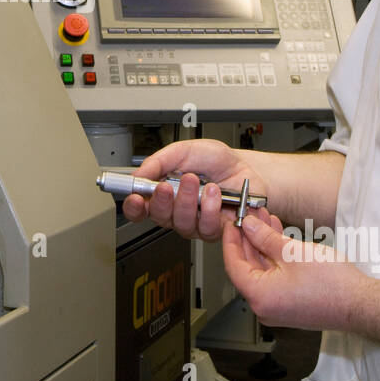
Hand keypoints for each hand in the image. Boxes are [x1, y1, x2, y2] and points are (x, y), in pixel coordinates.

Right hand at [124, 139, 262, 241]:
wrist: (245, 167)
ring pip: (180, 223)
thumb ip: (158, 161)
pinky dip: (209, 209)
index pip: (140, 207)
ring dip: (187, 202)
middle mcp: (176, 210)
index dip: (134, 206)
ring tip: (196, 181)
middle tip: (166, 186)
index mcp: (164, 192)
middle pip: (158, 217)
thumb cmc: (215, 160)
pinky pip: (205, 227)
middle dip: (161, 202)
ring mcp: (194, 222)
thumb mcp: (183, 151)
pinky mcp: (214, 230)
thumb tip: (138, 174)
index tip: (135, 198)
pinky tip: (214, 194)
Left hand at [221, 208, 366, 330]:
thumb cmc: (331, 284)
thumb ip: (265, 237)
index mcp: (259, 296)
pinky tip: (279, 237)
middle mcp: (264, 306)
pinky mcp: (290, 303)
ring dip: (263, 245)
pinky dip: (275, 258)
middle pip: (247, 267)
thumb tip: (248, 226)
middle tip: (251, 215)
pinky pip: (275, 278)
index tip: (231, 222)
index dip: (231, 239)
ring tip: (266, 219)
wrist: (361, 304)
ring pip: (263, 270)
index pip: (233, 264)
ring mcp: (278, 306)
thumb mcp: (292, 252)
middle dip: (249, 238)